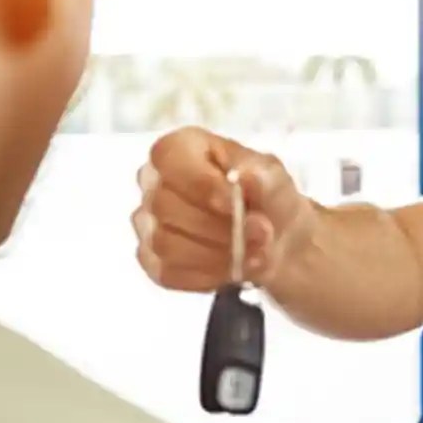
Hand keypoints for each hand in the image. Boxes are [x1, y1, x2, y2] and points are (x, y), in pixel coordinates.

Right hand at [132, 126, 316, 291]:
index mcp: (180, 148)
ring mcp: (147, 223)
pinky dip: (207, 274)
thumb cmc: (266, 196)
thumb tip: (246, 178)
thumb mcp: (275, 178)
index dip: (202, 184)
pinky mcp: (152, 260)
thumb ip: (263, 178)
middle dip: (221, 227)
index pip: (170, 158)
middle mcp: (153, 182)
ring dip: (218, 253)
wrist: (274, 237)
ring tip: (256, 253)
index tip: (237, 205)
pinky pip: (169, 273)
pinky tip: (234, 268)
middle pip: (167, 207)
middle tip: (262, 233)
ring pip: (167, 244)